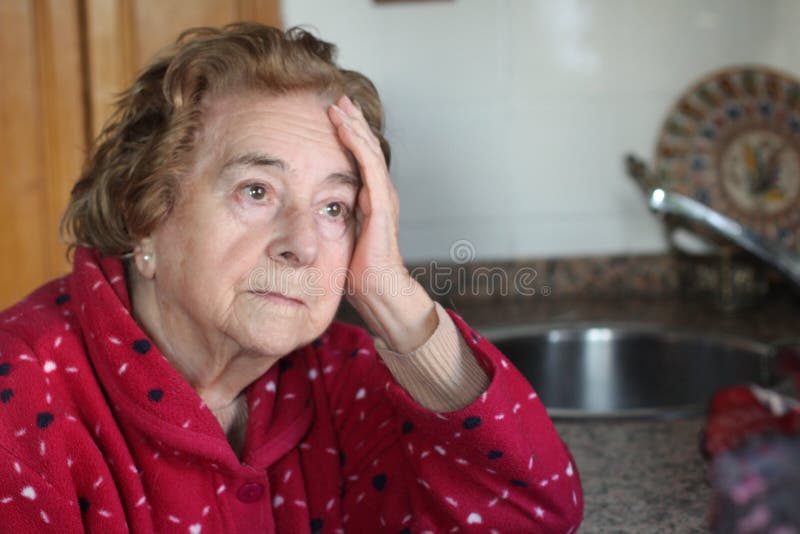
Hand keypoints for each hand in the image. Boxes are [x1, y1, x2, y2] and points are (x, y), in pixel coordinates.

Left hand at [327, 95, 436, 351]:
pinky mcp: (381, 204)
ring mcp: (383, 196)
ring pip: (369, 150)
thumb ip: (332, 215)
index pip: (361, 157)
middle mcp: (380, 192)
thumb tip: (306, 207)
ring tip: (340, 104)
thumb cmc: (359, 269)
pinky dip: (356, 143)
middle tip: (338, 97)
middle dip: (353, 121)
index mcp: (371, 198)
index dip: (349, 134)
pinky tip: (344, 127)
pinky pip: (369, 165)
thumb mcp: (340, 234)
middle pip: (367, 147)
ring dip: (354, 125)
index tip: (333, 113)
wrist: (378, 289)